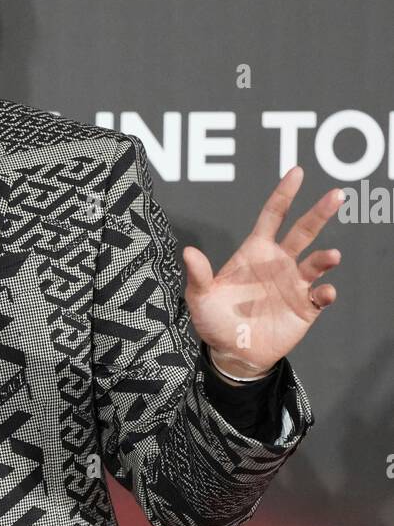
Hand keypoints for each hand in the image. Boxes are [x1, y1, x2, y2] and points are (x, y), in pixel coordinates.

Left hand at [181, 166, 343, 376]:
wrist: (232, 353)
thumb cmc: (214, 320)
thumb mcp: (200, 298)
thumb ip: (199, 275)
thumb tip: (188, 251)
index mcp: (256, 251)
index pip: (273, 215)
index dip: (284, 194)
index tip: (297, 172)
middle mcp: (279, 262)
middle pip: (303, 231)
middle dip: (320, 212)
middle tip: (336, 195)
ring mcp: (294, 283)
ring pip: (317, 262)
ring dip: (325, 258)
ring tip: (331, 256)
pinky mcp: (305, 307)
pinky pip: (320, 295)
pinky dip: (326, 293)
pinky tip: (325, 293)